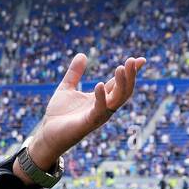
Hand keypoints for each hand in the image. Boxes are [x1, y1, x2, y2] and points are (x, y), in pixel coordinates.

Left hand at [25, 53, 145, 172]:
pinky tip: (100, 84)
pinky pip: (100, 110)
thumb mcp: (66, 88)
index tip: (141, 59)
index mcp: (101, 98)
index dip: (131, 72)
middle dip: (130, 76)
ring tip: (121, 68)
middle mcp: (104, 107)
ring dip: (121, 84)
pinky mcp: (88, 122)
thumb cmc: (59, 114)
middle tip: (132, 61)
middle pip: (124, 91)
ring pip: (117, 100)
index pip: (119, 84)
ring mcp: (98, 115)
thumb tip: (82, 54)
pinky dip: (101, 97)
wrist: (48, 134)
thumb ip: (74, 73)